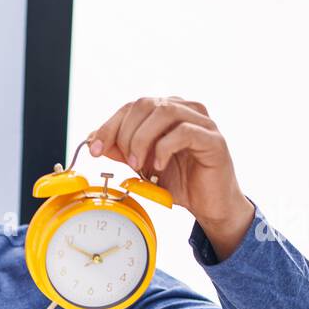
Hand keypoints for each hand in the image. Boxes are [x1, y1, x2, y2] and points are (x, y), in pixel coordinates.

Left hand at [87, 95, 254, 257]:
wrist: (208, 205)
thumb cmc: (180, 182)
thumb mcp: (142, 165)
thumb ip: (122, 150)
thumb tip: (95, 138)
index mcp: (166, 112)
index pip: (132, 106)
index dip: (110, 126)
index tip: (94, 148)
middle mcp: (185, 110)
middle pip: (145, 104)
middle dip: (126, 133)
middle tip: (126, 161)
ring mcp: (202, 122)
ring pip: (164, 111)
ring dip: (143, 139)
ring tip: (139, 165)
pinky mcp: (213, 139)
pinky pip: (184, 132)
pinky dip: (164, 148)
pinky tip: (159, 166)